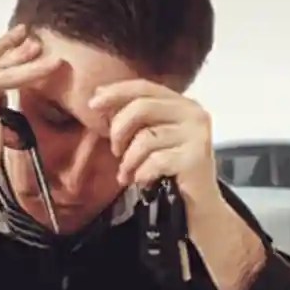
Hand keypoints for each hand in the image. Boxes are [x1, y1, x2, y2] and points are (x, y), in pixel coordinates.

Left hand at [88, 79, 221, 208]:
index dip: (116, 92)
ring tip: (128, 174)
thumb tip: (99, 94)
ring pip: (145, 139)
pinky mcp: (195, 158)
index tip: (92, 104)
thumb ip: (132, 116)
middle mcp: (193, 113)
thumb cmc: (169, 168)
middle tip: (115, 151)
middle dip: (119, 130)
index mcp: (182, 103)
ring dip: (128, 161)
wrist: (197, 202)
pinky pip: (154, 161)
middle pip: (142, 108)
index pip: (145, 87)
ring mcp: (197, 135)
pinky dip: (141, 174)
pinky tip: (143, 182)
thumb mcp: (150, 136)